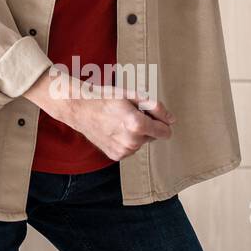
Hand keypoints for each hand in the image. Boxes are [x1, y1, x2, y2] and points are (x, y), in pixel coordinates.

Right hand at [36, 70, 175, 161]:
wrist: (79, 108)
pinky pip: (130, 148)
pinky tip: (113, 129)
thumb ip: (155, 107)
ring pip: (141, 142)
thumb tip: (171, 120)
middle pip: (153, 136)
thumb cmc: (104, 97)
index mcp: (137, 125)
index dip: (161, 121)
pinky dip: (125, 140)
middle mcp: (132, 141)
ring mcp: (123, 151)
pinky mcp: (116, 156)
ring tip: (118, 121)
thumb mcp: (131, 94)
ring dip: (135, 133)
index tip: (150, 114)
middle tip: (128, 113)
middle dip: (146, 126)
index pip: (165, 131)